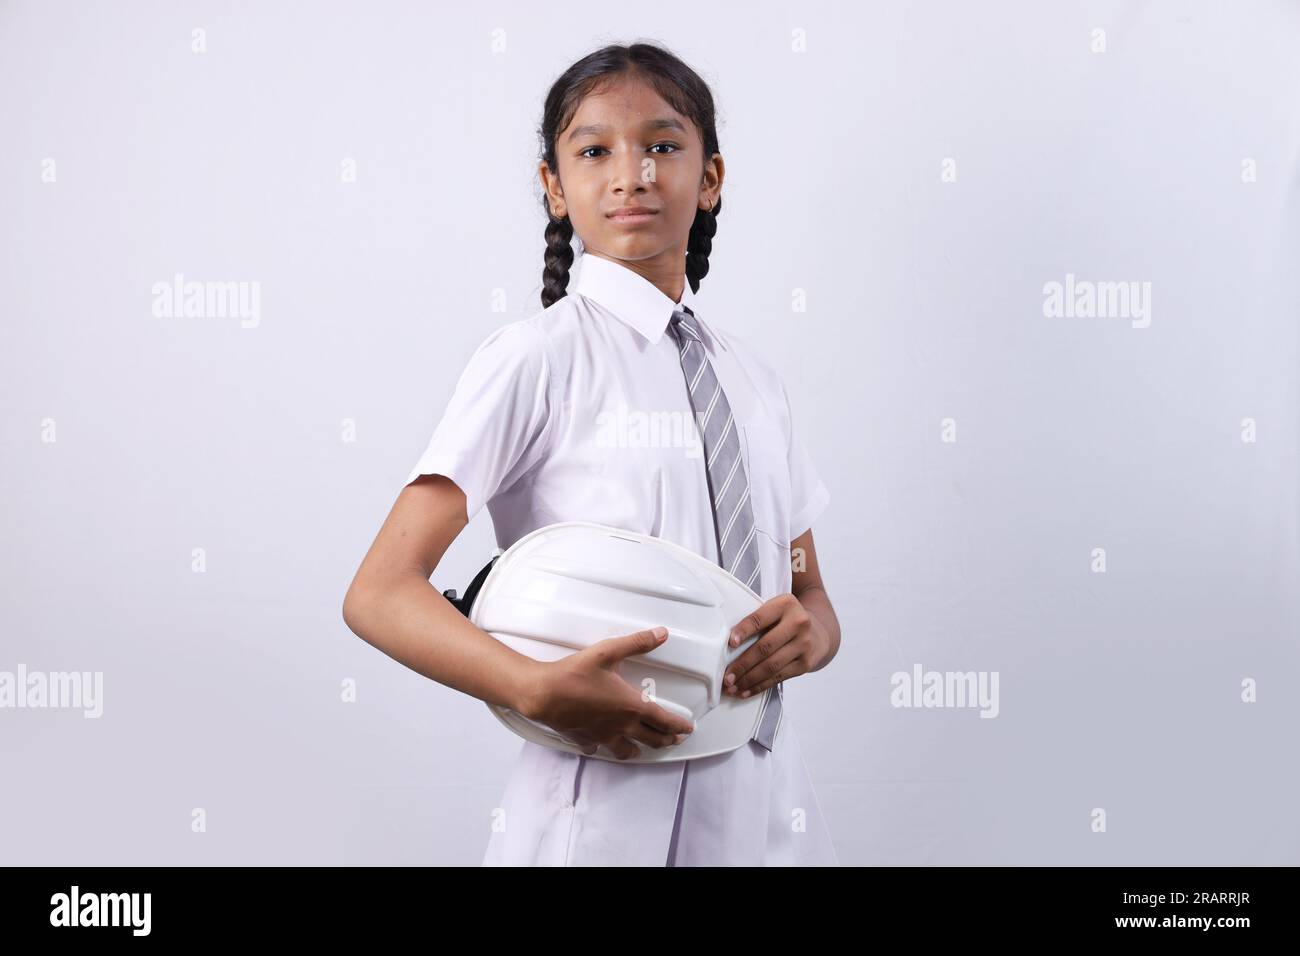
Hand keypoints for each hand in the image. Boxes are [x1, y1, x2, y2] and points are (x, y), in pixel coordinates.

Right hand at [522, 627, 696, 760]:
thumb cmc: (574, 674)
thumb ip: (637, 642)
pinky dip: (608, 747)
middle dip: (667, 739)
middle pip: (652, 739)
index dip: (679, 726)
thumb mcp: (608, 652)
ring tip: (644, 746)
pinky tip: (606, 743)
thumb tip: (661, 634)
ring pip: (629, 750)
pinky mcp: (586, 740)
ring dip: (641, 748)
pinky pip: (602, 749)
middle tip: (675, 738)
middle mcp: (621, 726)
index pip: (664, 721)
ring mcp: (604, 736)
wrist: (543, 694)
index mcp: (631, 706)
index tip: (687, 728)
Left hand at [723, 593, 829, 697]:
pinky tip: (746, 690)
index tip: (730, 643)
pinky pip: (778, 677)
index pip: (760, 618)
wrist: (818, 633)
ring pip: (771, 666)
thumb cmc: (786, 621)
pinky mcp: (805, 664)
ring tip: (732, 687)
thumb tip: (728, 643)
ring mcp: (804, 645)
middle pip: (765, 647)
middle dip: (743, 664)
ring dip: (749, 679)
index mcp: (786, 604)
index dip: (744, 631)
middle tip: (727, 676)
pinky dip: (760, 686)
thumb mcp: (776, 610)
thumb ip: (758, 619)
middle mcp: (798, 623)